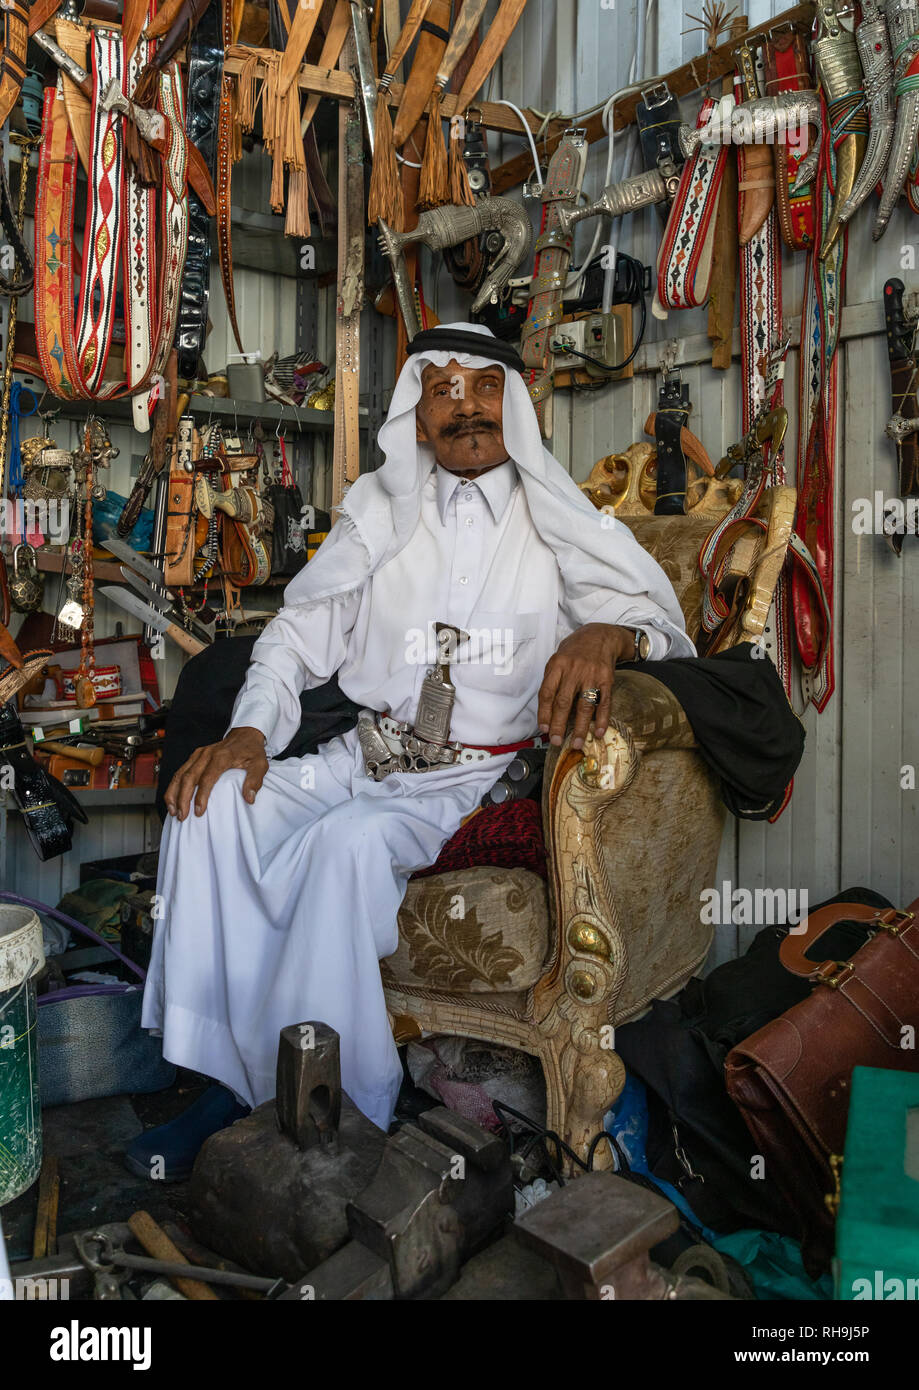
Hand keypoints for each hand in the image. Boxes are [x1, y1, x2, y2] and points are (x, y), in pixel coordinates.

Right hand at [164, 726, 268, 820]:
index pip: (207, 778)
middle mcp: (207, 754)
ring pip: (180, 774)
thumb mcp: (260, 764)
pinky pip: (180, 772)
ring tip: (172, 811)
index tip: (199, 811)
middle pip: (189, 777)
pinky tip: (172, 799)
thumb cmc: (252, 751)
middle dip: (182, 799)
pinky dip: (174, 786)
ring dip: (174, 794)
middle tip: (181, 816)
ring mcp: (199, 754)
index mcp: (222, 757)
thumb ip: (255, 780)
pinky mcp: (195, 756)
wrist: (245, 734)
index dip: (201, 796)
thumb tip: (249, 798)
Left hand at [537, 624, 634, 750]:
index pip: (547, 693)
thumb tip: (547, 712)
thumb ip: (552, 682)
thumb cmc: (574, 652)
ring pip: (584, 705)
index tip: (544, 729)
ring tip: (577, 743)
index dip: (544, 713)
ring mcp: (592, 675)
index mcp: (557, 665)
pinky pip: (605, 702)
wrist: (600, 636)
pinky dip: (602, 719)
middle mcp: (574, 670)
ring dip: (580, 727)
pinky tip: (598, 732)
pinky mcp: (607, 679)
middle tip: (557, 741)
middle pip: (564, 702)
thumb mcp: (557, 660)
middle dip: (559, 725)